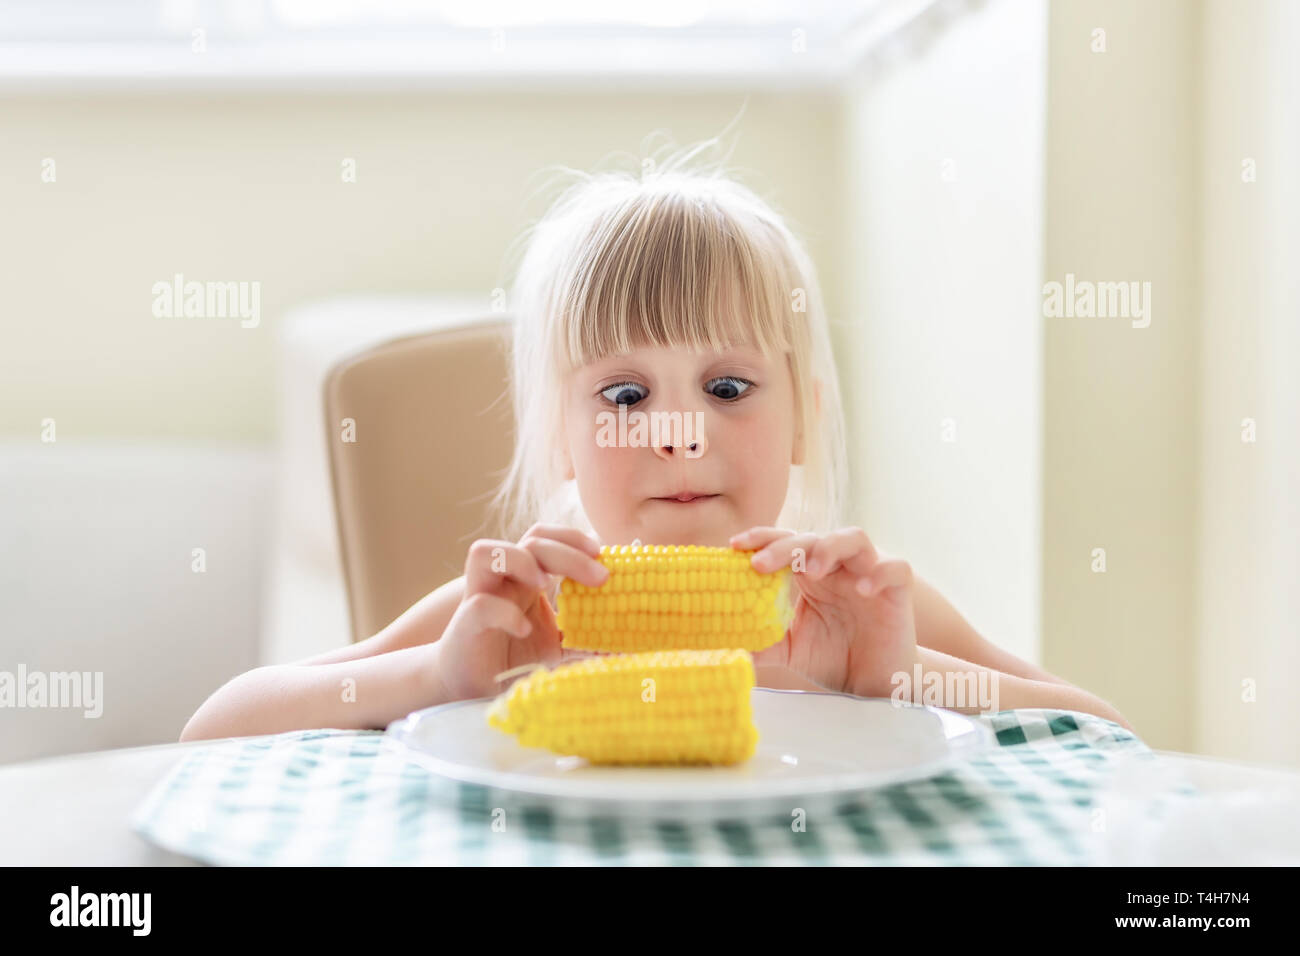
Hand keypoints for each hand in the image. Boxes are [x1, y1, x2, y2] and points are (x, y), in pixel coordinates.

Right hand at [433, 524, 607, 700]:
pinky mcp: (466, 624)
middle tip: (600, 577)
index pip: (547, 538)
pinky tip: (523, 630)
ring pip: (486, 552)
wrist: (472, 686)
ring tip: (545, 584)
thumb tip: (630, 646)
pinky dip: (504, 613)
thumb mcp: (557, 645)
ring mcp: (481, 596)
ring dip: (520, 560)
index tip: (604, 557)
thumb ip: (587, 639)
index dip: (574, 539)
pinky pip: (480, 605)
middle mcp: (504, 580)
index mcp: (527, 578)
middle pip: (531, 540)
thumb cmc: (513, 656)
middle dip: (568, 551)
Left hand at [729, 526, 918, 698]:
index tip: (734, 545)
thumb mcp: (791, 649)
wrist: (875, 685)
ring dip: (830, 547)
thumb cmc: (834, 658)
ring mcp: (868, 572)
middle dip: (784, 546)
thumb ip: (762, 642)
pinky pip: (895, 567)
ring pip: (854, 538)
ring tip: (813, 569)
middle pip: (812, 537)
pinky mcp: (898, 588)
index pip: (785, 543)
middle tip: (759, 564)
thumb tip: (723, 643)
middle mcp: (837, 567)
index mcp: (809, 574)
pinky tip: (863, 590)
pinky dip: (880, 573)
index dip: (761, 538)